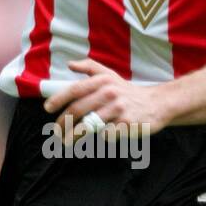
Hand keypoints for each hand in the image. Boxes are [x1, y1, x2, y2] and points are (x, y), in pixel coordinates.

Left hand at [43, 59, 166, 139]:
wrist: (157, 103)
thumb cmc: (128, 91)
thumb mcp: (110, 75)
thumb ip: (90, 67)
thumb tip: (69, 64)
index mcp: (102, 81)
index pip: (74, 90)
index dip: (58, 100)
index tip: (48, 109)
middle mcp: (109, 93)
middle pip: (78, 110)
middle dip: (63, 123)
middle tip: (57, 132)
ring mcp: (118, 109)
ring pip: (89, 125)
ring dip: (74, 135)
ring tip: (66, 141)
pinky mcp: (127, 124)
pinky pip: (106, 135)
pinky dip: (99, 138)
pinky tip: (96, 139)